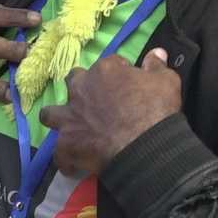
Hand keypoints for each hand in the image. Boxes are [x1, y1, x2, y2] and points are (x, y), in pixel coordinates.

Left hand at [45, 49, 183, 177]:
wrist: (145, 146)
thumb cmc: (156, 110)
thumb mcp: (166, 81)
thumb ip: (156, 66)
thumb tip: (156, 52)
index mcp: (104, 71)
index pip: (108, 65)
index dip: (117, 74)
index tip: (126, 86)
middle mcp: (80, 90)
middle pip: (73, 82)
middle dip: (82, 89)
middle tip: (97, 103)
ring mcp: (70, 118)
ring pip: (50, 114)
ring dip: (59, 119)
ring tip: (71, 129)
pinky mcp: (66, 144)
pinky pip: (59, 154)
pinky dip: (67, 159)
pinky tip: (76, 164)